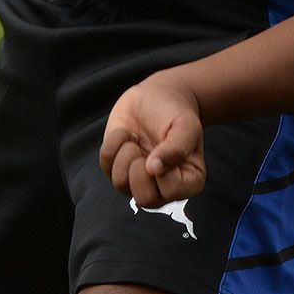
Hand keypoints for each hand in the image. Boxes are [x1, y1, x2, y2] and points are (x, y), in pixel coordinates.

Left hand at [99, 73, 205, 207]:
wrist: (157, 94)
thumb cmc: (176, 111)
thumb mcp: (186, 124)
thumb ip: (177, 147)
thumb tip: (153, 170)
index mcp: (187, 180)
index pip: (172, 192)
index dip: (162, 170)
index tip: (163, 146)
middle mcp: (162, 186)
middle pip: (144, 199)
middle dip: (139, 169)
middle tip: (144, 148)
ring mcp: (137, 179)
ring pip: (121, 184)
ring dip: (125, 154)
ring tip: (136, 138)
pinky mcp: (117, 167)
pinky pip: (106, 166)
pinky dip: (113, 144)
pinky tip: (127, 134)